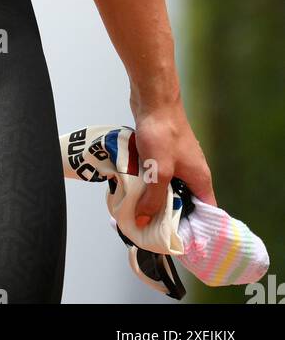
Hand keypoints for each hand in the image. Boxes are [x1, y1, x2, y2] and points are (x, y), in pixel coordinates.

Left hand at [131, 98, 217, 227]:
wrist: (153, 99)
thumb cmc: (162, 133)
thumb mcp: (159, 171)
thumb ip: (153, 199)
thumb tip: (145, 222)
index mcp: (200, 179)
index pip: (205, 212)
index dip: (194, 228)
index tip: (176, 240)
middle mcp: (193, 172)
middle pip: (184, 202)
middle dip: (168, 215)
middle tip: (150, 229)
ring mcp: (178, 161)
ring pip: (168, 188)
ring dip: (154, 198)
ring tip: (139, 213)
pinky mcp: (163, 153)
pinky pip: (157, 175)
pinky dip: (147, 183)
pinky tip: (133, 190)